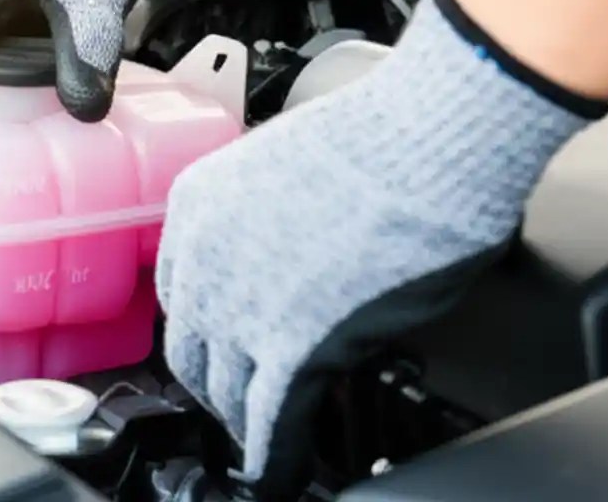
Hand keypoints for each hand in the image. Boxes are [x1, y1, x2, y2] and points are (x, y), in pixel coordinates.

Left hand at [155, 0, 599, 495]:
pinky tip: (278, 469)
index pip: (180, 292)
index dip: (207, 330)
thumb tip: (290, 273)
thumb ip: (269, 228)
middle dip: (216, 382)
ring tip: (262, 442)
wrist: (427, 139)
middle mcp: (204, 258)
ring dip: (244, 422)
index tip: (222, 347)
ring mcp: (240, 305)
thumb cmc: (385, 138)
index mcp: (197, 206)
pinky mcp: (291, 347)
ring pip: (225, 391)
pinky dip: (273, 455)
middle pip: (192, 348)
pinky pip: (269, 420)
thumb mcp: (290, 172)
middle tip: (239, 403)